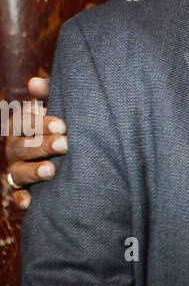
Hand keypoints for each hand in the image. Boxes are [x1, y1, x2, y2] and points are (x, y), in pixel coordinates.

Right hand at [4, 76, 66, 210]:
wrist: (75, 153)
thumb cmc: (64, 127)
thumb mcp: (59, 108)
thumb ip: (49, 93)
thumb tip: (33, 82)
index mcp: (21, 126)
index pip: (23, 122)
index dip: (40, 123)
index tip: (63, 125)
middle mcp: (15, 148)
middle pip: (21, 146)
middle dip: (42, 145)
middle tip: (65, 144)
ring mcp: (18, 170)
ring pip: (18, 172)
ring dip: (33, 171)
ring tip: (52, 170)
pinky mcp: (24, 191)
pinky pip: (18, 197)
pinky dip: (22, 199)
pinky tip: (30, 202)